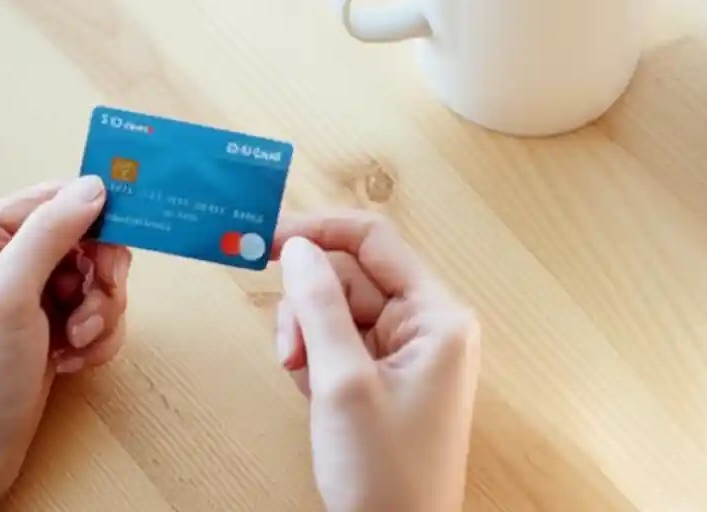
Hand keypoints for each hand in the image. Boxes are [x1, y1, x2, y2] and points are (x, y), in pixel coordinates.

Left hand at [0, 176, 130, 506]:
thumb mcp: (9, 293)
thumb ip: (50, 233)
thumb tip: (94, 185)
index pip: (55, 199)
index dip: (94, 217)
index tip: (120, 244)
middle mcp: (4, 257)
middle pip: (87, 239)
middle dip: (100, 279)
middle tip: (93, 310)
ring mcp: (31, 294)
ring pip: (99, 278)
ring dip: (101, 313)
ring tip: (76, 343)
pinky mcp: (51, 326)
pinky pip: (98, 313)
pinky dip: (98, 337)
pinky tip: (73, 360)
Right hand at [274, 212, 479, 511]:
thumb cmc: (385, 476)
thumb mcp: (344, 383)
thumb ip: (319, 307)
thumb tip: (300, 248)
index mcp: (438, 317)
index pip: (374, 242)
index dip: (320, 231)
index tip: (269, 237)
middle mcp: (427, 326)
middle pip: (349, 276)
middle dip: (309, 305)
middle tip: (290, 349)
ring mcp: (405, 352)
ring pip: (336, 309)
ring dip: (308, 335)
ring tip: (304, 378)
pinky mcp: (384, 376)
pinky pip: (338, 341)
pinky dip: (315, 358)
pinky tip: (313, 391)